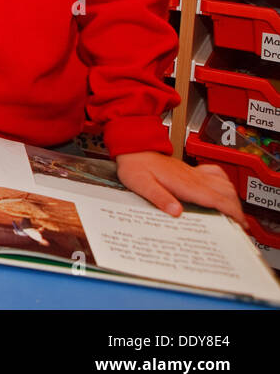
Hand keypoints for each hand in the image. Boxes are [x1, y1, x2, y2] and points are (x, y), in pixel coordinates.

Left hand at [116, 151, 244, 224]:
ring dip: (233, 198)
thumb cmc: (135, 166)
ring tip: (235, 214)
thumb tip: (176, 212)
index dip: (231, 211)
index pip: (215, 198)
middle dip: (237, 209)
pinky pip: (216, 174)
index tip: (240, 223)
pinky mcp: (191, 171)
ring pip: (224, 183)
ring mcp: (194, 173)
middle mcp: (192, 177)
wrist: (133, 148)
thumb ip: (159, 198)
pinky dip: (225, 184)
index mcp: (183, 183)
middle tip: (240, 225)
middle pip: (225, 192)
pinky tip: (223, 192)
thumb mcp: (142, 185)